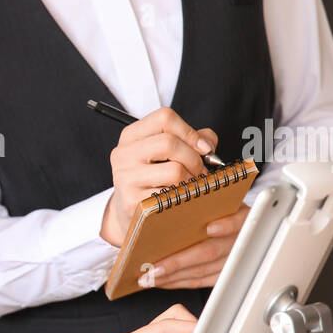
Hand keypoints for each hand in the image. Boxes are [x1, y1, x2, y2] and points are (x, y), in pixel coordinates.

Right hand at [100, 107, 216, 246]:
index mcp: (131, 136)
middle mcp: (123, 154)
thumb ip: (191, 140)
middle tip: (201, 172)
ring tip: (194, 186)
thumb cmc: (155, 178)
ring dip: (192, 180)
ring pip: (174, 170)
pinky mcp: (131, 201)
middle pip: (169, 142)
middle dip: (195, 158)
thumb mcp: (167, 153)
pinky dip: (184, 197)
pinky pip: (170, 195)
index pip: (164, 118)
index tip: (204, 148)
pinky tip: (183, 199)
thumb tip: (208, 144)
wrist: (133, 213)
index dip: (190, 131)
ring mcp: (125, 178)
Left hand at [139, 203, 248, 289]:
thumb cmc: (216, 208)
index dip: (227, 225)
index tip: (210, 228)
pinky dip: (178, 282)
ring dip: (173, 276)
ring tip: (149, 277)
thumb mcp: (214, 199)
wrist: (231, 220)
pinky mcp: (224, 275)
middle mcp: (240, 240)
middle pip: (210, 252)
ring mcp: (233, 260)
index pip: (239, 220)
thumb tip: (173, 203)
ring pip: (202, 271)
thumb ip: (201, 201)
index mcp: (242, 216)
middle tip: (154, 269)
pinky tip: (161, 281)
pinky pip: (200, 282)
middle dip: (178, 262)